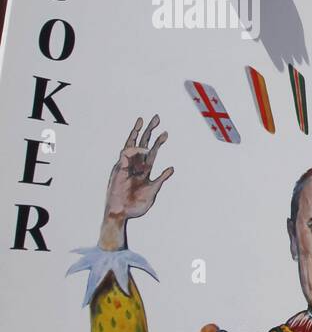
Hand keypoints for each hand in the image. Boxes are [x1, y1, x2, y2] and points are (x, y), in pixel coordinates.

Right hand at [98, 116, 173, 250]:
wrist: (122, 214)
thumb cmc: (136, 205)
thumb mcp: (153, 190)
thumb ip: (161, 179)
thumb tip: (172, 168)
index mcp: (144, 170)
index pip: (152, 152)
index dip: (158, 142)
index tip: (165, 132)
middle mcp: (135, 166)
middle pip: (142, 144)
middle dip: (148, 131)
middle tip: (156, 117)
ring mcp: (126, 166)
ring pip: (131, 145)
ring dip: (137, 133)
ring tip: (143, 121)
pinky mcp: (119, 169)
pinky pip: (125, 155)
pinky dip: (134, 150)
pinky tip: (143, 147)